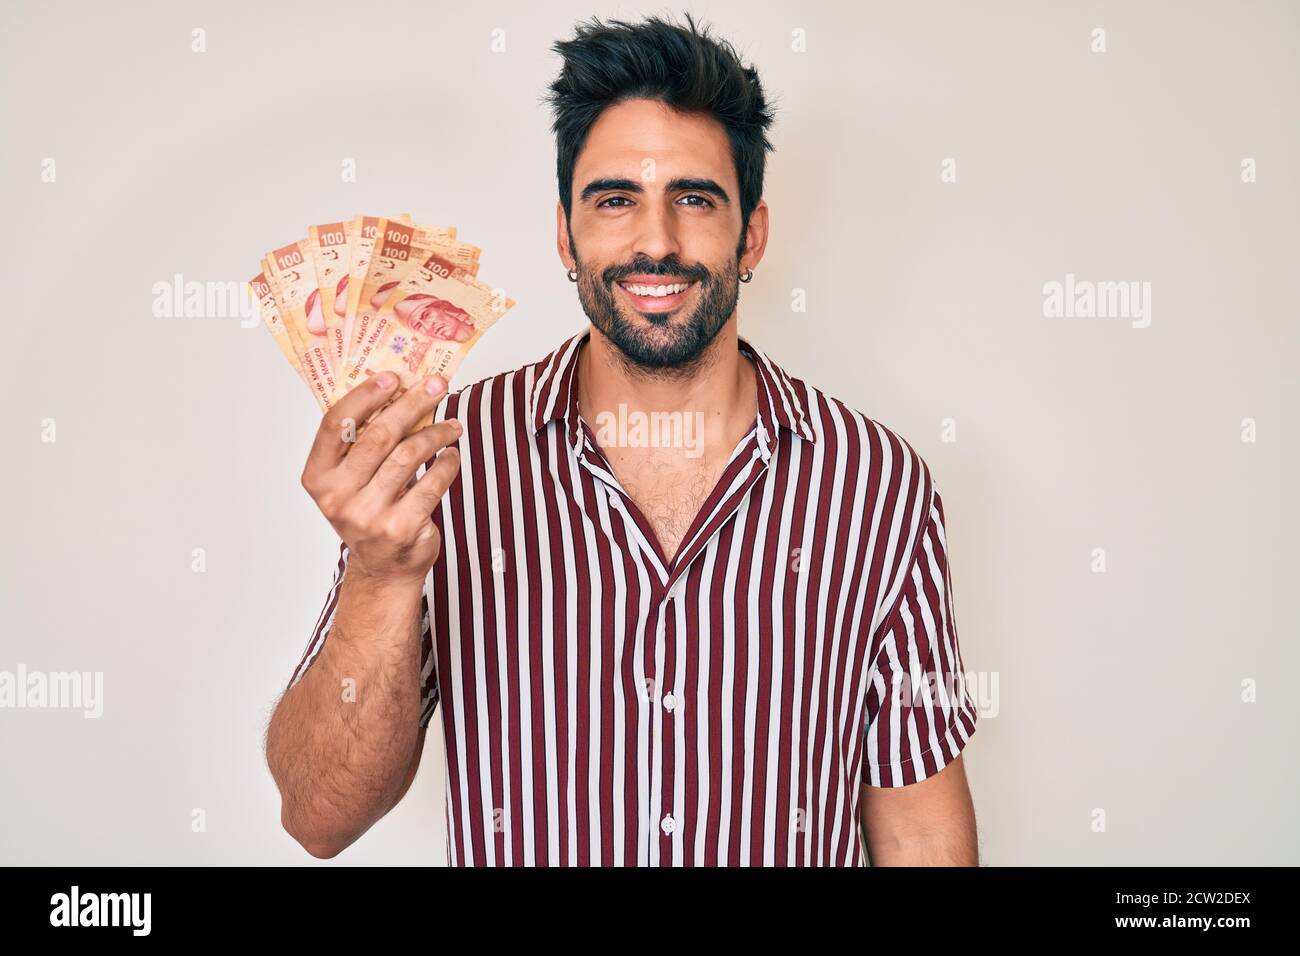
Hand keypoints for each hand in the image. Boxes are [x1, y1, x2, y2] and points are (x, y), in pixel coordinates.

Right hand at [300, 372, 461, 586]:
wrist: (384, 568)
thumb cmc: (371, 511)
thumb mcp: (353, 479)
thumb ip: (363, 442)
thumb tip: (400, 389)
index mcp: (318, 476)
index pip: (335, 424)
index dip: (364, 396)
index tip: (393, 377)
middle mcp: (336, 496)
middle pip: (377, 435)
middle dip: (411, 404)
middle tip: (437, 385)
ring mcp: (366, 515)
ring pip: (407, 456)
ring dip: (436, 434)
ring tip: (453, 426)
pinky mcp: (399, 529)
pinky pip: (431, 484)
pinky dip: (447, 465)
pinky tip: (453, 455)